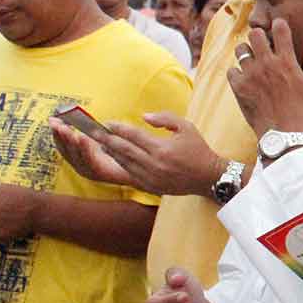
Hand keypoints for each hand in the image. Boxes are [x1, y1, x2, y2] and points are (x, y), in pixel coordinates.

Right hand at [49, 120, 132, 186]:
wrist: (140, 168)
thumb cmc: (121, 151)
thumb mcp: (101, 137)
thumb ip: (89, 128)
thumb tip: (78, 114)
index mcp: (79, 157)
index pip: (63, 145)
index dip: (57, 133)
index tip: (52, 120)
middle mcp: (81, 165)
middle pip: (66, 151)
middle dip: (60, 136)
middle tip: (56, 123)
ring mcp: (89, 171)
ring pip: (75, 156)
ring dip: (69, 141)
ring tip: (66, 128)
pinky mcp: (100, 173)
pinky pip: (89, 160)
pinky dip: (84, 148)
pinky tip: (82, 137)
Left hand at [88, 113, 224, 197]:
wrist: (208, 178)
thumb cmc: (198, 149)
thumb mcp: (186, 127)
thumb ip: (165, 118)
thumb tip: (144, 117)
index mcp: (162, 149)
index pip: (134, 135)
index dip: (119, 128)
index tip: (108, 122)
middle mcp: (154, 164)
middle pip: (123, 149)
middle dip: (106, 139)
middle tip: (93, 131)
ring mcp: (151, 177)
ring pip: (124, 162)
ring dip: (110, 152)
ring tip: (99, 142)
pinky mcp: (150, 186)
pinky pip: (129, 173)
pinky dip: (120, 163)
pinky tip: (114, 156)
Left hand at [227, 19, 302, 135]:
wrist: (281, 132)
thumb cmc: (301, 109)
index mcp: (286, 61)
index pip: (280, 30)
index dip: (278, 24)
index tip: (278, 26)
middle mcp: (267, 64)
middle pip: (255, 34)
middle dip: (258, 35)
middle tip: (262, 44)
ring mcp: (251, 74)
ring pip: (240, 49)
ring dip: (246, 52)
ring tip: (252, 60)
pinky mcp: (239, 86)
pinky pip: (231, 70)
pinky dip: (237, 72)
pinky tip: (245, 78)